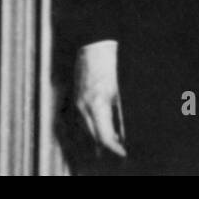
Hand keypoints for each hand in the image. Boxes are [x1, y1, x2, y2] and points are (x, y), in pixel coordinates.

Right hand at [74, 41, 126, 156]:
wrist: (93, 47)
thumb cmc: (108, 66)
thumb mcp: (118, 93)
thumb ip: (119, 116)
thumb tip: (122, 134)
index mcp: (97, 104)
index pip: (103, 137)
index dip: (114, 148)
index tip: (123, 152)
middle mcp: (83, 107)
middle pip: (94, 138)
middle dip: (107, 145)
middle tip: (121, 147)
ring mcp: (77, 103)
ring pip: (86, 131)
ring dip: (99, 137)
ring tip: (115, 137)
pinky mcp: (75, 99)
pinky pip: (81, 121)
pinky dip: (92, 127)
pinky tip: (103, 126)